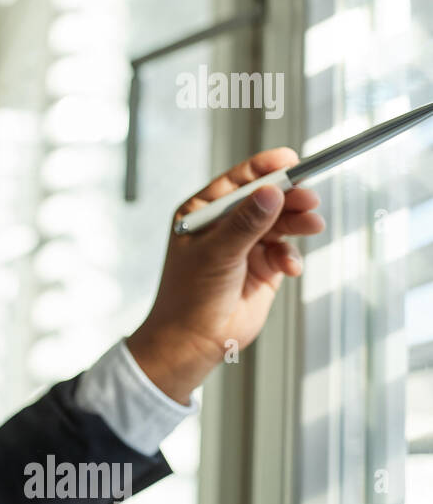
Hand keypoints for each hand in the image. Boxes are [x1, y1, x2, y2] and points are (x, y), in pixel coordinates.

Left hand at [126, 147, 325, 403]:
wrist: (193, 342)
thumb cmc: (190, 295)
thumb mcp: (218, 253)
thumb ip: (247, 222)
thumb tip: (272, 190)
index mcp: (202, 212)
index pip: (237, 181)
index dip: (264, 168)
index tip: (290, 160)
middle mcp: (224, 225)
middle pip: (265, 200)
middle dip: (289, 198)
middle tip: (310, 200)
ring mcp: (245, 246)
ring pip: (279, 223)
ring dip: (297, 223)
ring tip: (313, 225)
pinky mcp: (262, 268)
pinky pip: (285, 251)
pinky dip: (291, 256)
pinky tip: (290, 267)